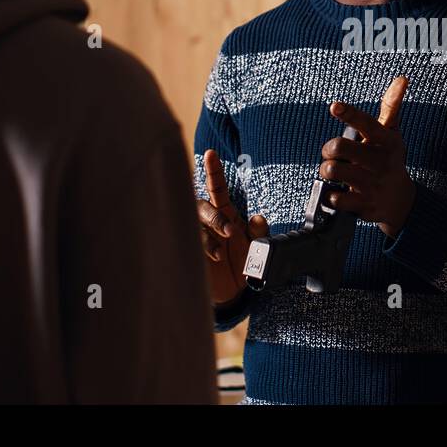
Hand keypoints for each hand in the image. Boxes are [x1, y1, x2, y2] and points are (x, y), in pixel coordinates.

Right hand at [195, 150, 268, 304]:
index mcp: (225, 212)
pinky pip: (187, 245)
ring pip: (193, 226)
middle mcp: (208, 221)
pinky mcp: (189, 252)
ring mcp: (197, 236)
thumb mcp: (257, 246)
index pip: (216, 187)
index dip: (213, 170)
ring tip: (220, 254)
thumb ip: (260, 232)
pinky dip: (198, 252)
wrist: (235, 292)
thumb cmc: (245, 262)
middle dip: (214, 217)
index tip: (211, 154)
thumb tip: (257, 218)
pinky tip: (209, 261)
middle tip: (229, 232)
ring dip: (207, 239)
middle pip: (202, 206)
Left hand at [319, 76, 414, 238]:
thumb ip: (391, 106)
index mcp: (386, 141)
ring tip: (333, 172)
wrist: (400, 201)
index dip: (349, 114)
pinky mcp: (363, 205)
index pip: (367, 123)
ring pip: (333, 170)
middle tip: (331, 153)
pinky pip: (334, 198)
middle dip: (328, 149)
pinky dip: (330, 195)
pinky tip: (338, 192)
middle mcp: (380, 162)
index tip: (335, 106)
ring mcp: (372, 184)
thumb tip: (402, 79)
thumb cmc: (389, 160)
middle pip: (339, 147)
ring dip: (326, 171)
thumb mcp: (392, 134)